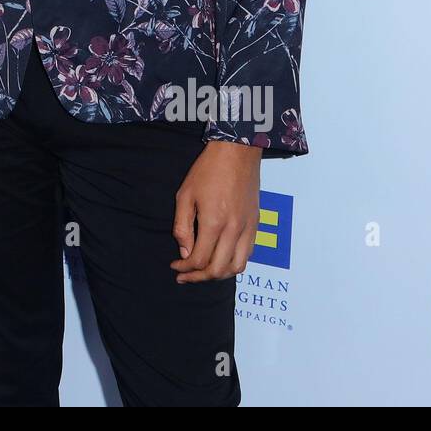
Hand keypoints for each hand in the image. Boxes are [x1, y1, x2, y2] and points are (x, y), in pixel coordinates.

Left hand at [170, 141, 260, 282]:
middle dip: (199, 277)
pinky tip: (221, 258)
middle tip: (185, 275)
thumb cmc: (207, 171)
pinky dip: (233, 263)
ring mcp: (248, 229)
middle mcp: (234, 230)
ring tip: (203, 272)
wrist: (237, 153)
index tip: (175, 266)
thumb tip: (185, 253)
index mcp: (214, 222)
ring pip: (237, 267)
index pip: (199, 260)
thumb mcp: (185, 195)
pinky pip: (247, 255)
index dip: (185, 268)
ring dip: (219, 275)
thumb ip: (182, 227)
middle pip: (218, 270)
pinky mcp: (255, 225)